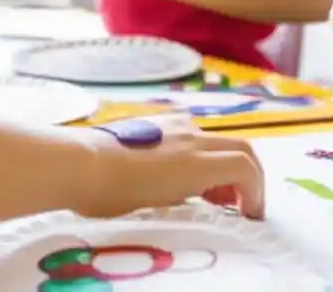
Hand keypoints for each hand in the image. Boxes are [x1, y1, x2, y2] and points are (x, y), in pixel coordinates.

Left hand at [79, 115, 264, 219]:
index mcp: (195, 162)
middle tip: (242, 201)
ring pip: (216, 140)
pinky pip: (192, 133)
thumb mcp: (161, 202)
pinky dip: (202, 153)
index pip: (246, 167)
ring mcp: (175, 124)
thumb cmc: (113, 192)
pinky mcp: (158, 119)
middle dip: (249, 175)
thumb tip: (208, 191)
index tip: (249, 212)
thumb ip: (193, 191)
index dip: (256, 191)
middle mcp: (192, 136)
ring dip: (224, 163)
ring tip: (209, 191)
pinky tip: (181, 170)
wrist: (77, 163)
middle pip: (241, 147)